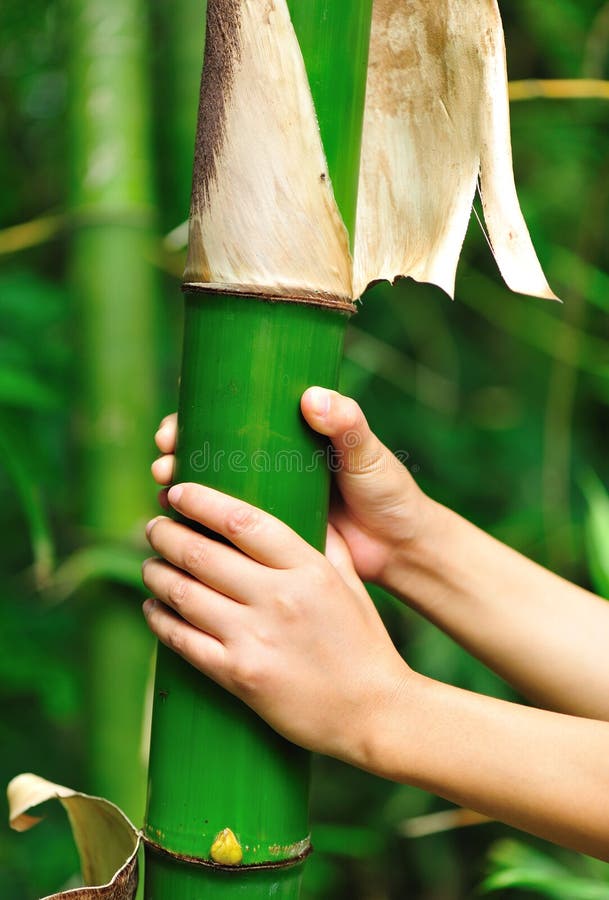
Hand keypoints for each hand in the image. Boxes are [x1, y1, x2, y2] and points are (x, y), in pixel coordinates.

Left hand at [142, 482, 409, 766]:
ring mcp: (256, 638)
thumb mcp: (350, 582)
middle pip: (201, 553)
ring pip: (184, 593)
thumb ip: (324, 541)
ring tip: (151, 564)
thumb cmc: (363, 643)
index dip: (201, 501)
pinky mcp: (239, 676)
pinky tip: (153, 607)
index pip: (241, 520)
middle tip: (155, 527)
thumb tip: (299, 504)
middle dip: (167, 535)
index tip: (179, 491)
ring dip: (157, 573)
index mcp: (308, 569)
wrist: (374, 713)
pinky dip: (159, 619)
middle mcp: (279, 598)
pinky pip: (182, 640)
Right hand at [152, 389, 430, 586]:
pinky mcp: (268, 537)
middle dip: (177, 454)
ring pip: (211, 490)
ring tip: (163, 495)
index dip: (194, 418)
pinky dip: (199, 526)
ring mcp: (267, 501)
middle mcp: (270, 463)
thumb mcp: (367, 454)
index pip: (230, 416)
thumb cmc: (388, 492)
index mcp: (289, 433)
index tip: (173, 427)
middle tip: (163, 463)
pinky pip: (226, 528)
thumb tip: (311, 397)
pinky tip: (178, 532)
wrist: (401, 548)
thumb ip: (347, 424)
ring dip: (179, 490)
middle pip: (209, 450)